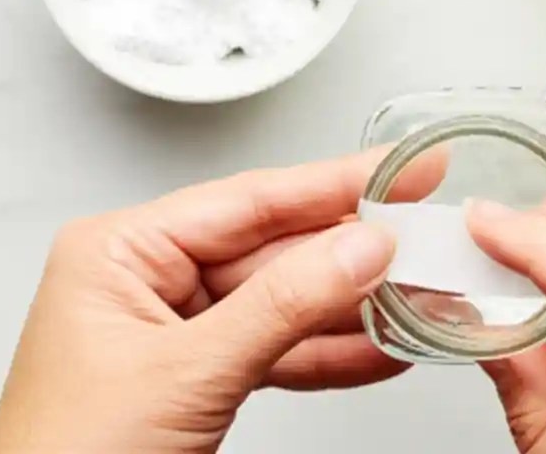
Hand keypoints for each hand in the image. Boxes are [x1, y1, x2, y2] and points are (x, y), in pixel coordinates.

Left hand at [0, 149, 442, 453]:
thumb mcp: (186, 373)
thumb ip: (282, 305)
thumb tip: (360, 248)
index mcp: (119, 251)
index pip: (249, 200)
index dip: (336, 182)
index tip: (401, 169)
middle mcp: (145, 280)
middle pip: (275, 249)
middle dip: (355, 254)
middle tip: (426, 238)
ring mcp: (174, 330)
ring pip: (284, 304)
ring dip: (354, 309)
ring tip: (422, 297)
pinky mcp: (198, 377)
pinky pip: (277, 351)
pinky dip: (329, 355)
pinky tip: (382, 348)